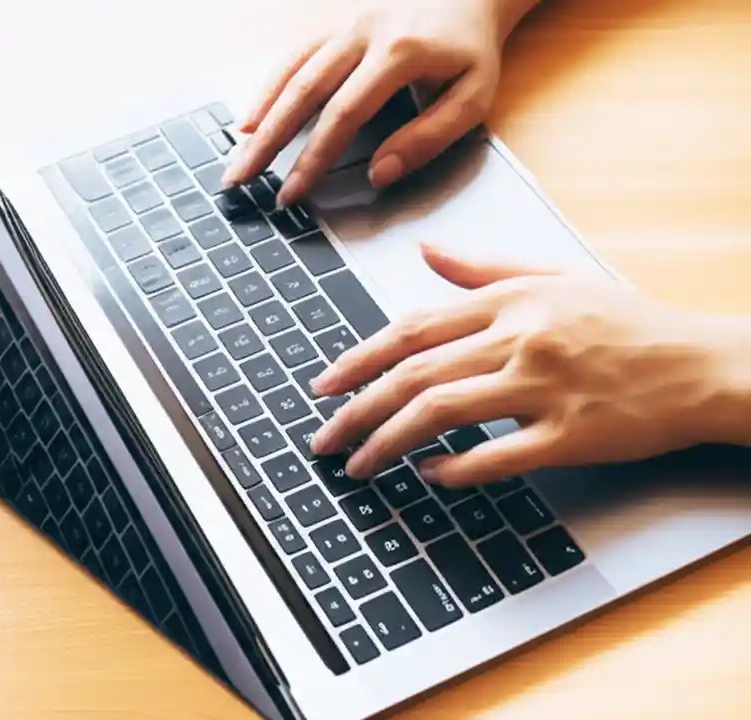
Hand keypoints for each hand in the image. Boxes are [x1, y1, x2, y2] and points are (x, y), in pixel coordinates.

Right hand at [224, 0, 539, 204]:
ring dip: (260, 117)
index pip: (344, 114)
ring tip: (237, 156)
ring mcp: (343, 25)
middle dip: (269, 142)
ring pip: (291, 73)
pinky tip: (249, 119)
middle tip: (240, 180)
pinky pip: (292, 56)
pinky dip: (267, 88)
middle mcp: (363, 34)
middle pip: (304, 93)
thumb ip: (428, 138)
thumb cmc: (470, 50)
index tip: (291, 192)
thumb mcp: (472, 97)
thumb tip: (378, 173)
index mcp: (399, 53)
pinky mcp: (333, 25)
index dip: (313, 157)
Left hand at [308, 244, 750, 485]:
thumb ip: (484, 269)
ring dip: (388, 442)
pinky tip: (428, 476)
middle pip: (414, 374)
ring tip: (359, 464)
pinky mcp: (570, 434)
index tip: (322, 384)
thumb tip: (425, 251)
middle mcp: (520, 338)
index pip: (412, 329)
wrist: (703, 365)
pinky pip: (496, 455)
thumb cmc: (629, 322)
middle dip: (357, 409)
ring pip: (441, 412)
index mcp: (512, 300)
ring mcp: (544, 386)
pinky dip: (454, 468)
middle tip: (324, 438)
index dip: (358, 358)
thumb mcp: (556, 277)